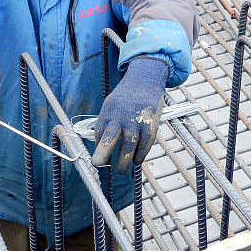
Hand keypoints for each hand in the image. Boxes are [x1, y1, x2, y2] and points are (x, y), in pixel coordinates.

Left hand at [90, 57, 168, 173]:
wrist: (146, 80)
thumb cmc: (126, 98)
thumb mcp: (111, 105)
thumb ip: (107, 124)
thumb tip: (101, 147)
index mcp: (108, 112)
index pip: (99, 133)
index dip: (98, 148)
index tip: (99, 160)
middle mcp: (121, 116)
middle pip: (110, 137)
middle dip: (103, 153)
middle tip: (99, 165)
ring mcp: (137, 120)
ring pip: (129, 145)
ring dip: (124, 161)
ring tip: (121, 170)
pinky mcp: (151, 124)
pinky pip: (145, 144)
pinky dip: (141, 155)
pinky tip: (137, 160)